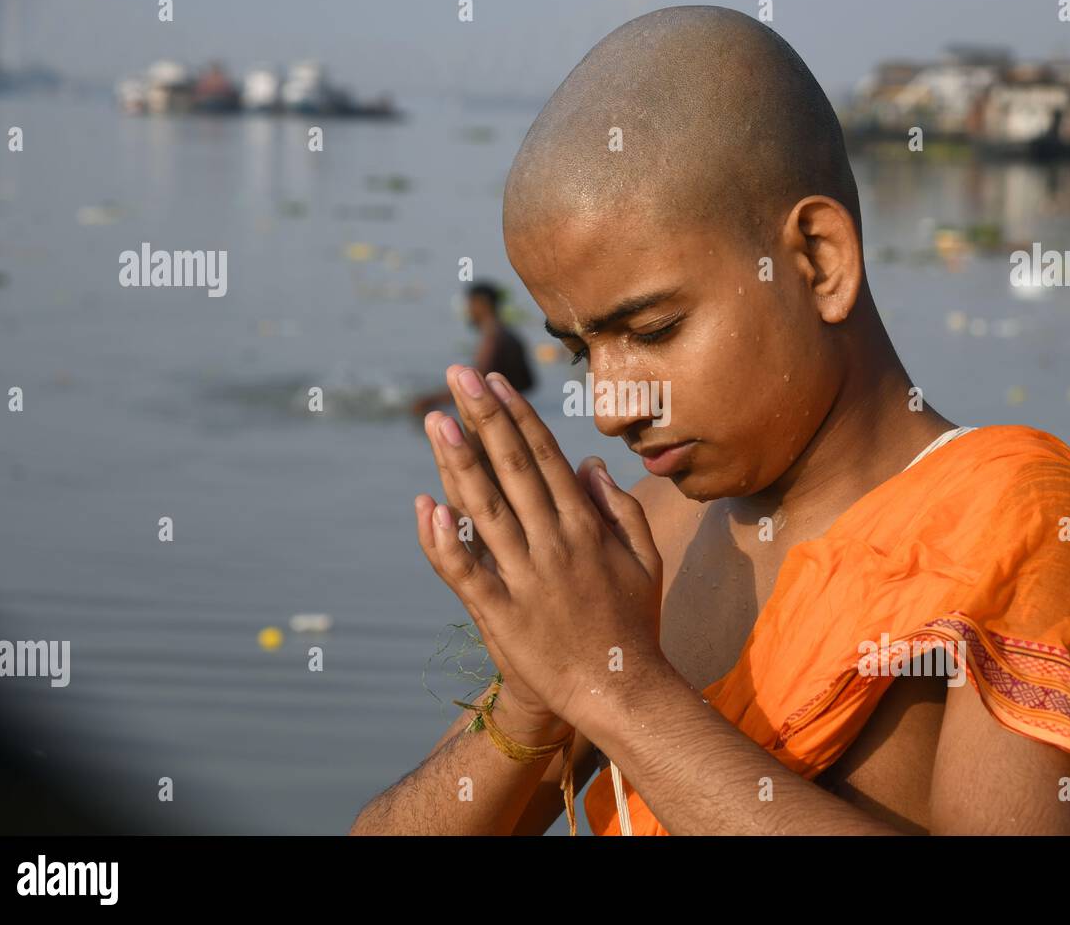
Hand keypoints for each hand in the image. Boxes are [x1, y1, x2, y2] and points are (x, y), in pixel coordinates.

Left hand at [414, 366, 663, 730]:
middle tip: (457, 376)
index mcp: (586, 527)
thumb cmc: (634, 625)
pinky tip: (425, 506)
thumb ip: (620, 508)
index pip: (544, 458)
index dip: (516, 417)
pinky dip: (443, 540)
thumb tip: (590, 464)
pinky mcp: (501, 614)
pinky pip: (465, 571)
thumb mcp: (644, 560)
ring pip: (484, 509)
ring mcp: (525, 577)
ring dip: (457, 463)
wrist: (620, 692)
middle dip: (483, 419)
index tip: (494, 383)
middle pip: (512, 469)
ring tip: (435, 421)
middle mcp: (554, 543)